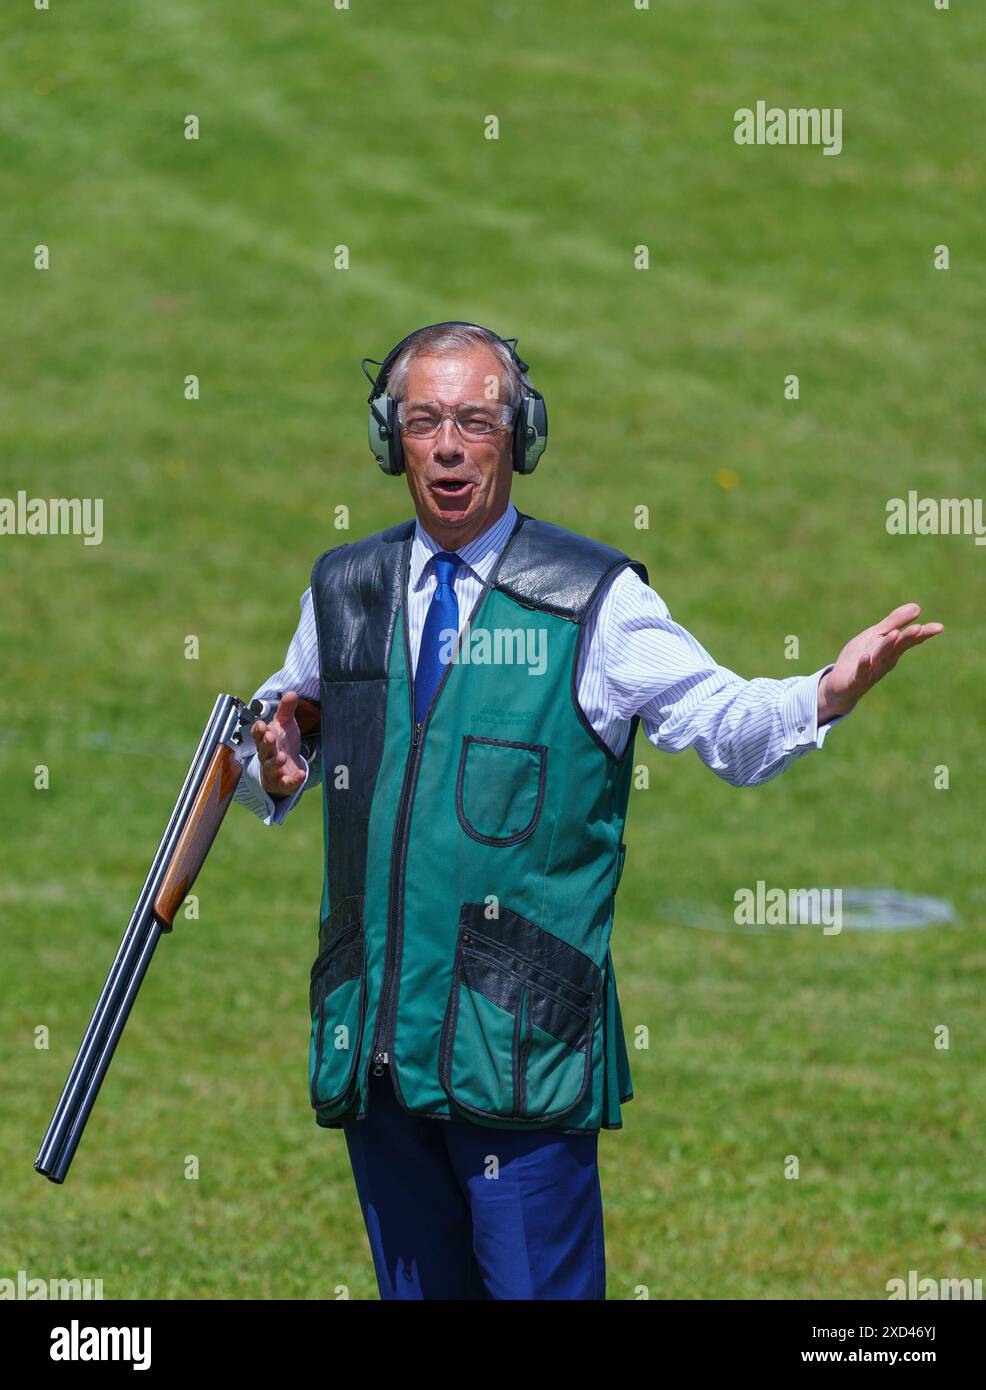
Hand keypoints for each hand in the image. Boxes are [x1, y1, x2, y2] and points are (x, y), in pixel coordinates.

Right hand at [250, 690, 307, 797]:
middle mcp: (266, 755)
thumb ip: (286, 710)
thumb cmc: (282, 744)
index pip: (258, 734)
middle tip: (270, 736)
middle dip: (266, 743)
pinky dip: (293, 780)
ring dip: (276, 762)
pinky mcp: (283, 783)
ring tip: (282, 756)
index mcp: (265, 740)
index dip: (258, 730)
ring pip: (271, 767)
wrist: (284, 769)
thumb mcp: (284, 726)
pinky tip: (301, 775)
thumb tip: (292, 692)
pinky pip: (286, 783)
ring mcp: (273, 770)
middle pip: (263, 749)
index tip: (261, 724)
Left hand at [818, 603, 943, 722]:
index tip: (940, 627)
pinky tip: (865, 656)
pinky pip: (861, 672)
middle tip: (918, 629)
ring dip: (888, 646)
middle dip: (907, 638)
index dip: (924, 633)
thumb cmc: (860, 658)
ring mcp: (872, 670)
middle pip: (898, 646)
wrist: (840, 686)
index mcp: (892, 649)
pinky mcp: (856, 679)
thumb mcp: (876, 636)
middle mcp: (886, 660)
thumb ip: (895, 622)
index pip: (910, 640)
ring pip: (881, 656)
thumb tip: (918, 607)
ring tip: (895, 634)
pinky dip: (863, 665)